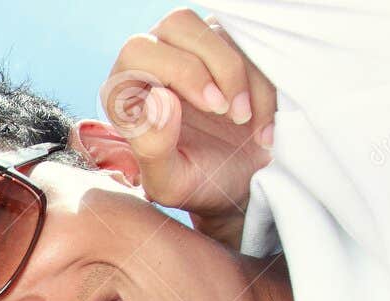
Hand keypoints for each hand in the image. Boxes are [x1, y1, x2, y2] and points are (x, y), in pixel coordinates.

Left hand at [97, 8, 276, 246]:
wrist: (241, 186)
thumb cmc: (198, 184)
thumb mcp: (170, 183)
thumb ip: (153, 148)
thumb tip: (159, 98)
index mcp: (126, 93)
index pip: (137, 51)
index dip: (179, 70)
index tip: (214, 107)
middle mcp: (154, 63)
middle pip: (177, 25)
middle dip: (213, 65)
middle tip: (231, 111)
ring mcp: (193, 51)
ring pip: (215, 29)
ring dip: (240, 73)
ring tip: (246, 121)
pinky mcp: (230, 48)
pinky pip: (249, 42)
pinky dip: (263, 81)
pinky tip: (262, 122)